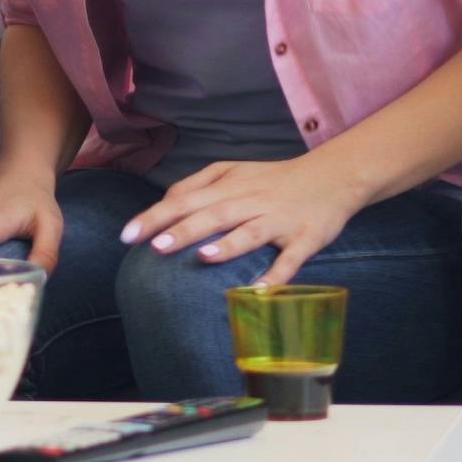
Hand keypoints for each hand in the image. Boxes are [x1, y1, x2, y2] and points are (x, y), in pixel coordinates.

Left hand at [117, 157, 370, 286]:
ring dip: (227, 245)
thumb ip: (197, 184)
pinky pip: (291, 259)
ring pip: (250, 232)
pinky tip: (257, 290)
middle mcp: (252, 201)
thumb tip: (164, 203)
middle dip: (182, 230)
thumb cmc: (273, 179)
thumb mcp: (233, 171)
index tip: (127, 235)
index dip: (155, 216)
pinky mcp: (306, 238)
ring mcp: (280, 220)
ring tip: (201, 257)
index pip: (184, 199)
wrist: (335, 176)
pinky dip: (276, 275)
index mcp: (230, 185)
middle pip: (213, 214)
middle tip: (153, 247)